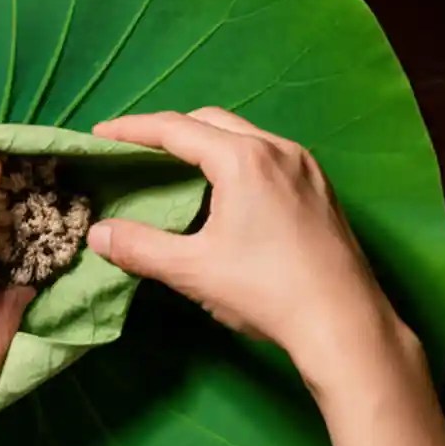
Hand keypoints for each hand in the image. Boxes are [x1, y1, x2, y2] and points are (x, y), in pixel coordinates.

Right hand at [87, 108, 403, 382]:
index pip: (176, 129)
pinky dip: (235, 160)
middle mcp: (277, 149)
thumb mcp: (193, 270)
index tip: (100, 133)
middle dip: (169, 130)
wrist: (345, 323)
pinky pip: (268, 157)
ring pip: (244, 137)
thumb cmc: (266, 291)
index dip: (132, 129)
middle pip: (211, 122)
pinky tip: (226, 192)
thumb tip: (98, 233)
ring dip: (205, 144)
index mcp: (243, 159)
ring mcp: (305, 167)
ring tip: (176, 168)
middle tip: (136, 150)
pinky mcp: (320, 188)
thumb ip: (140, 247)